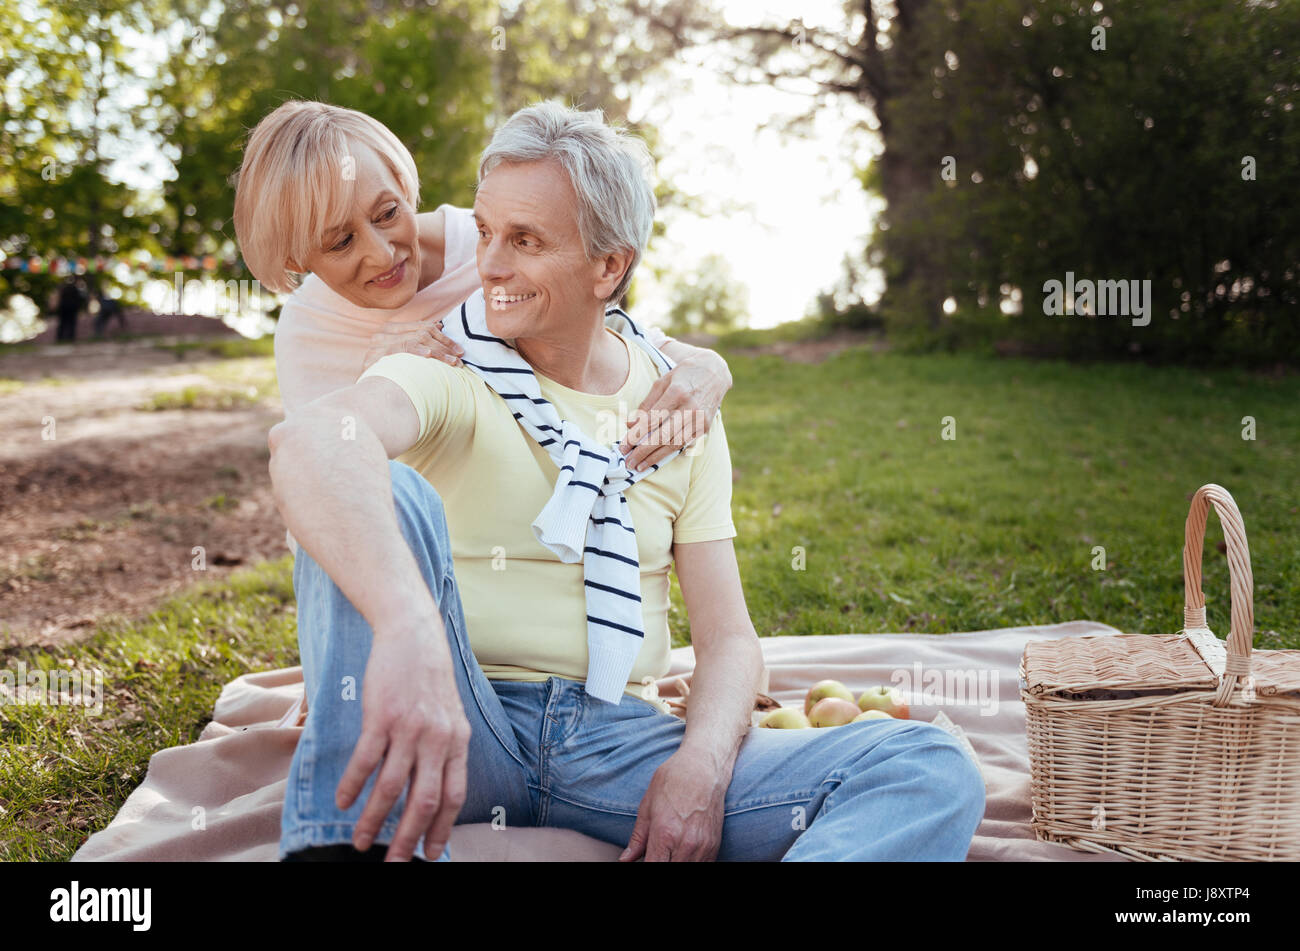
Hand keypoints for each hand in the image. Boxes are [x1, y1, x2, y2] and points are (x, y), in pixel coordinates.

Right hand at [335, 617, 470, 861]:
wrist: (414, 636)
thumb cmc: (429, 680)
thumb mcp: (450, 717)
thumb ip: (443, 751)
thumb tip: (433, 792)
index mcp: (457, 742)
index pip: (454, 796)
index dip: (441, 829)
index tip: (430, 854)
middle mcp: (437, 739)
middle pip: (425, 801)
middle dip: (408, 838)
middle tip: (394, 862)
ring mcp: (410, 728)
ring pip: (392, 787)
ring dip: (374, 819)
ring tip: (360, 840)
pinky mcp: (382, 716)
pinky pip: (366, 760)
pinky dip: (353, 786)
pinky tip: (343, 802)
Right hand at [360, 315, 465, 372]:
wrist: (364, 394)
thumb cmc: (385, 376)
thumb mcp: (400, 356)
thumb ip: (416, 340)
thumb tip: (439, 326)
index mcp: (389, 330)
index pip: (422, 327)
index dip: (442, 336)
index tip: (458, 348)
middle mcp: (383, 334)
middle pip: (421, 333)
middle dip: (444, 345)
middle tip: (460, 356)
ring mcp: (378, 344)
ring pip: (415, 340)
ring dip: (438, 351)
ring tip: (453, 361)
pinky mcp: (374, 356)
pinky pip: (400, 348)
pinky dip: (416, 350)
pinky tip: (428, 355)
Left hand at [619, 350, 732, 470]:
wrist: (714, 372)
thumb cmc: (683, 375)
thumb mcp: (662, 382)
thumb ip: (647, 404)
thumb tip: (630, 424)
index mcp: (676, 393)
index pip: (652, 420)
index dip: (635, 436)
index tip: (623, 447)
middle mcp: (690, 407)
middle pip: (662, 436)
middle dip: (643, 451)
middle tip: (628, 462)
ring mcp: (699, 419)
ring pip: (674, 444)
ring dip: (655, 457)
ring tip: (639, 466)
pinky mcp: (705, 426)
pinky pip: (685, 444)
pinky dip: (670, 453)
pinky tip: (657, 459)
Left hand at [619, 747, 727, 861]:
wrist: (704, 767)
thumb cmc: (675, 779)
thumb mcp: (647, 805)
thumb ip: (637, 838)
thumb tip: (625, 859)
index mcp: (664, 834)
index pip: (653, 867)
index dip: (647, 866)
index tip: (646, 859)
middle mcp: (685, 844)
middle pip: (670, 869)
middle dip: (660, 863)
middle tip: (656, 853)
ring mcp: (702, 847)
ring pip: (686, 870)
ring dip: (675, 863)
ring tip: (669, 851)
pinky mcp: (714, 846)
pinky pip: (703, 865)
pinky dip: (690, 862)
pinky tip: (682, 853)